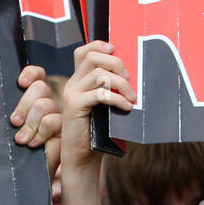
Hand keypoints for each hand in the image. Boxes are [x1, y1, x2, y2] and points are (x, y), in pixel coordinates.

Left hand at [11, 65, 62, 179]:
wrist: (37, 170)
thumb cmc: (23, 145)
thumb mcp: (18, 123)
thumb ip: (17, 110)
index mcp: (42, 92)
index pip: (37, 74)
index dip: (29, 75)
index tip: (21, 83)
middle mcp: (54, 98)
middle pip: (39, 87)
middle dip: (23, 106)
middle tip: (15, 122)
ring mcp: (63, 112)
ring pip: (43, 105)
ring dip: (29, 123)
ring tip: (22, 138)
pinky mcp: (67, 127)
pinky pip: (50, 122)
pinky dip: (40, 132)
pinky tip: (34, 142)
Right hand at [61, 42, 135, 172]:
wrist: (82, 159)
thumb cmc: (96, 134)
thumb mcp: (104, 106)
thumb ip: (110, 88)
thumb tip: (132, 74)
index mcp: (78, 81)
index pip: (84, 52)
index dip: (99, 45)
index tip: (116, 51)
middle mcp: (72, 84)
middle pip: (93, 57)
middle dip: (117, 65)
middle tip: (129, 82)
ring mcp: (72, 95)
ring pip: (100, 74)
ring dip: (122, 85)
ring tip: (130, 99)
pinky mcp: (74, 107)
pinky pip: (100, 93)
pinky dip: (117, 99)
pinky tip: (125, 108)